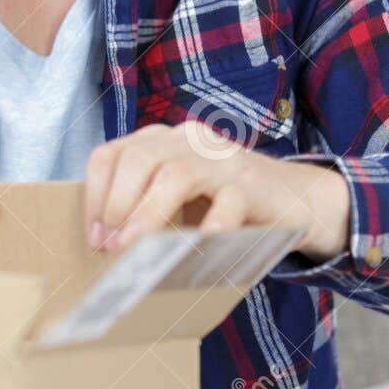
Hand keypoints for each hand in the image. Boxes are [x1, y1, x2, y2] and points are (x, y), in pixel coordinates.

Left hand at [82, 122, 350, 261]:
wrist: (295, 198)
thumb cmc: (220, 202)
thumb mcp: (175, 195)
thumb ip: (143, 204)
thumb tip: (103, 242)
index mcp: (160, 140)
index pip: (112, 154)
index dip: (94, 195)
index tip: (93, 235)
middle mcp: (186, 141)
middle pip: (138, 159)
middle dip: (116, 204)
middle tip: (109, 245)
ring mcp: (221, 159)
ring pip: (175, 175)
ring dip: (148, 215)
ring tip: (134, 248)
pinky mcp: (251, 185)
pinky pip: (227, 204)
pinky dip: (209, 227)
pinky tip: (196, 248)